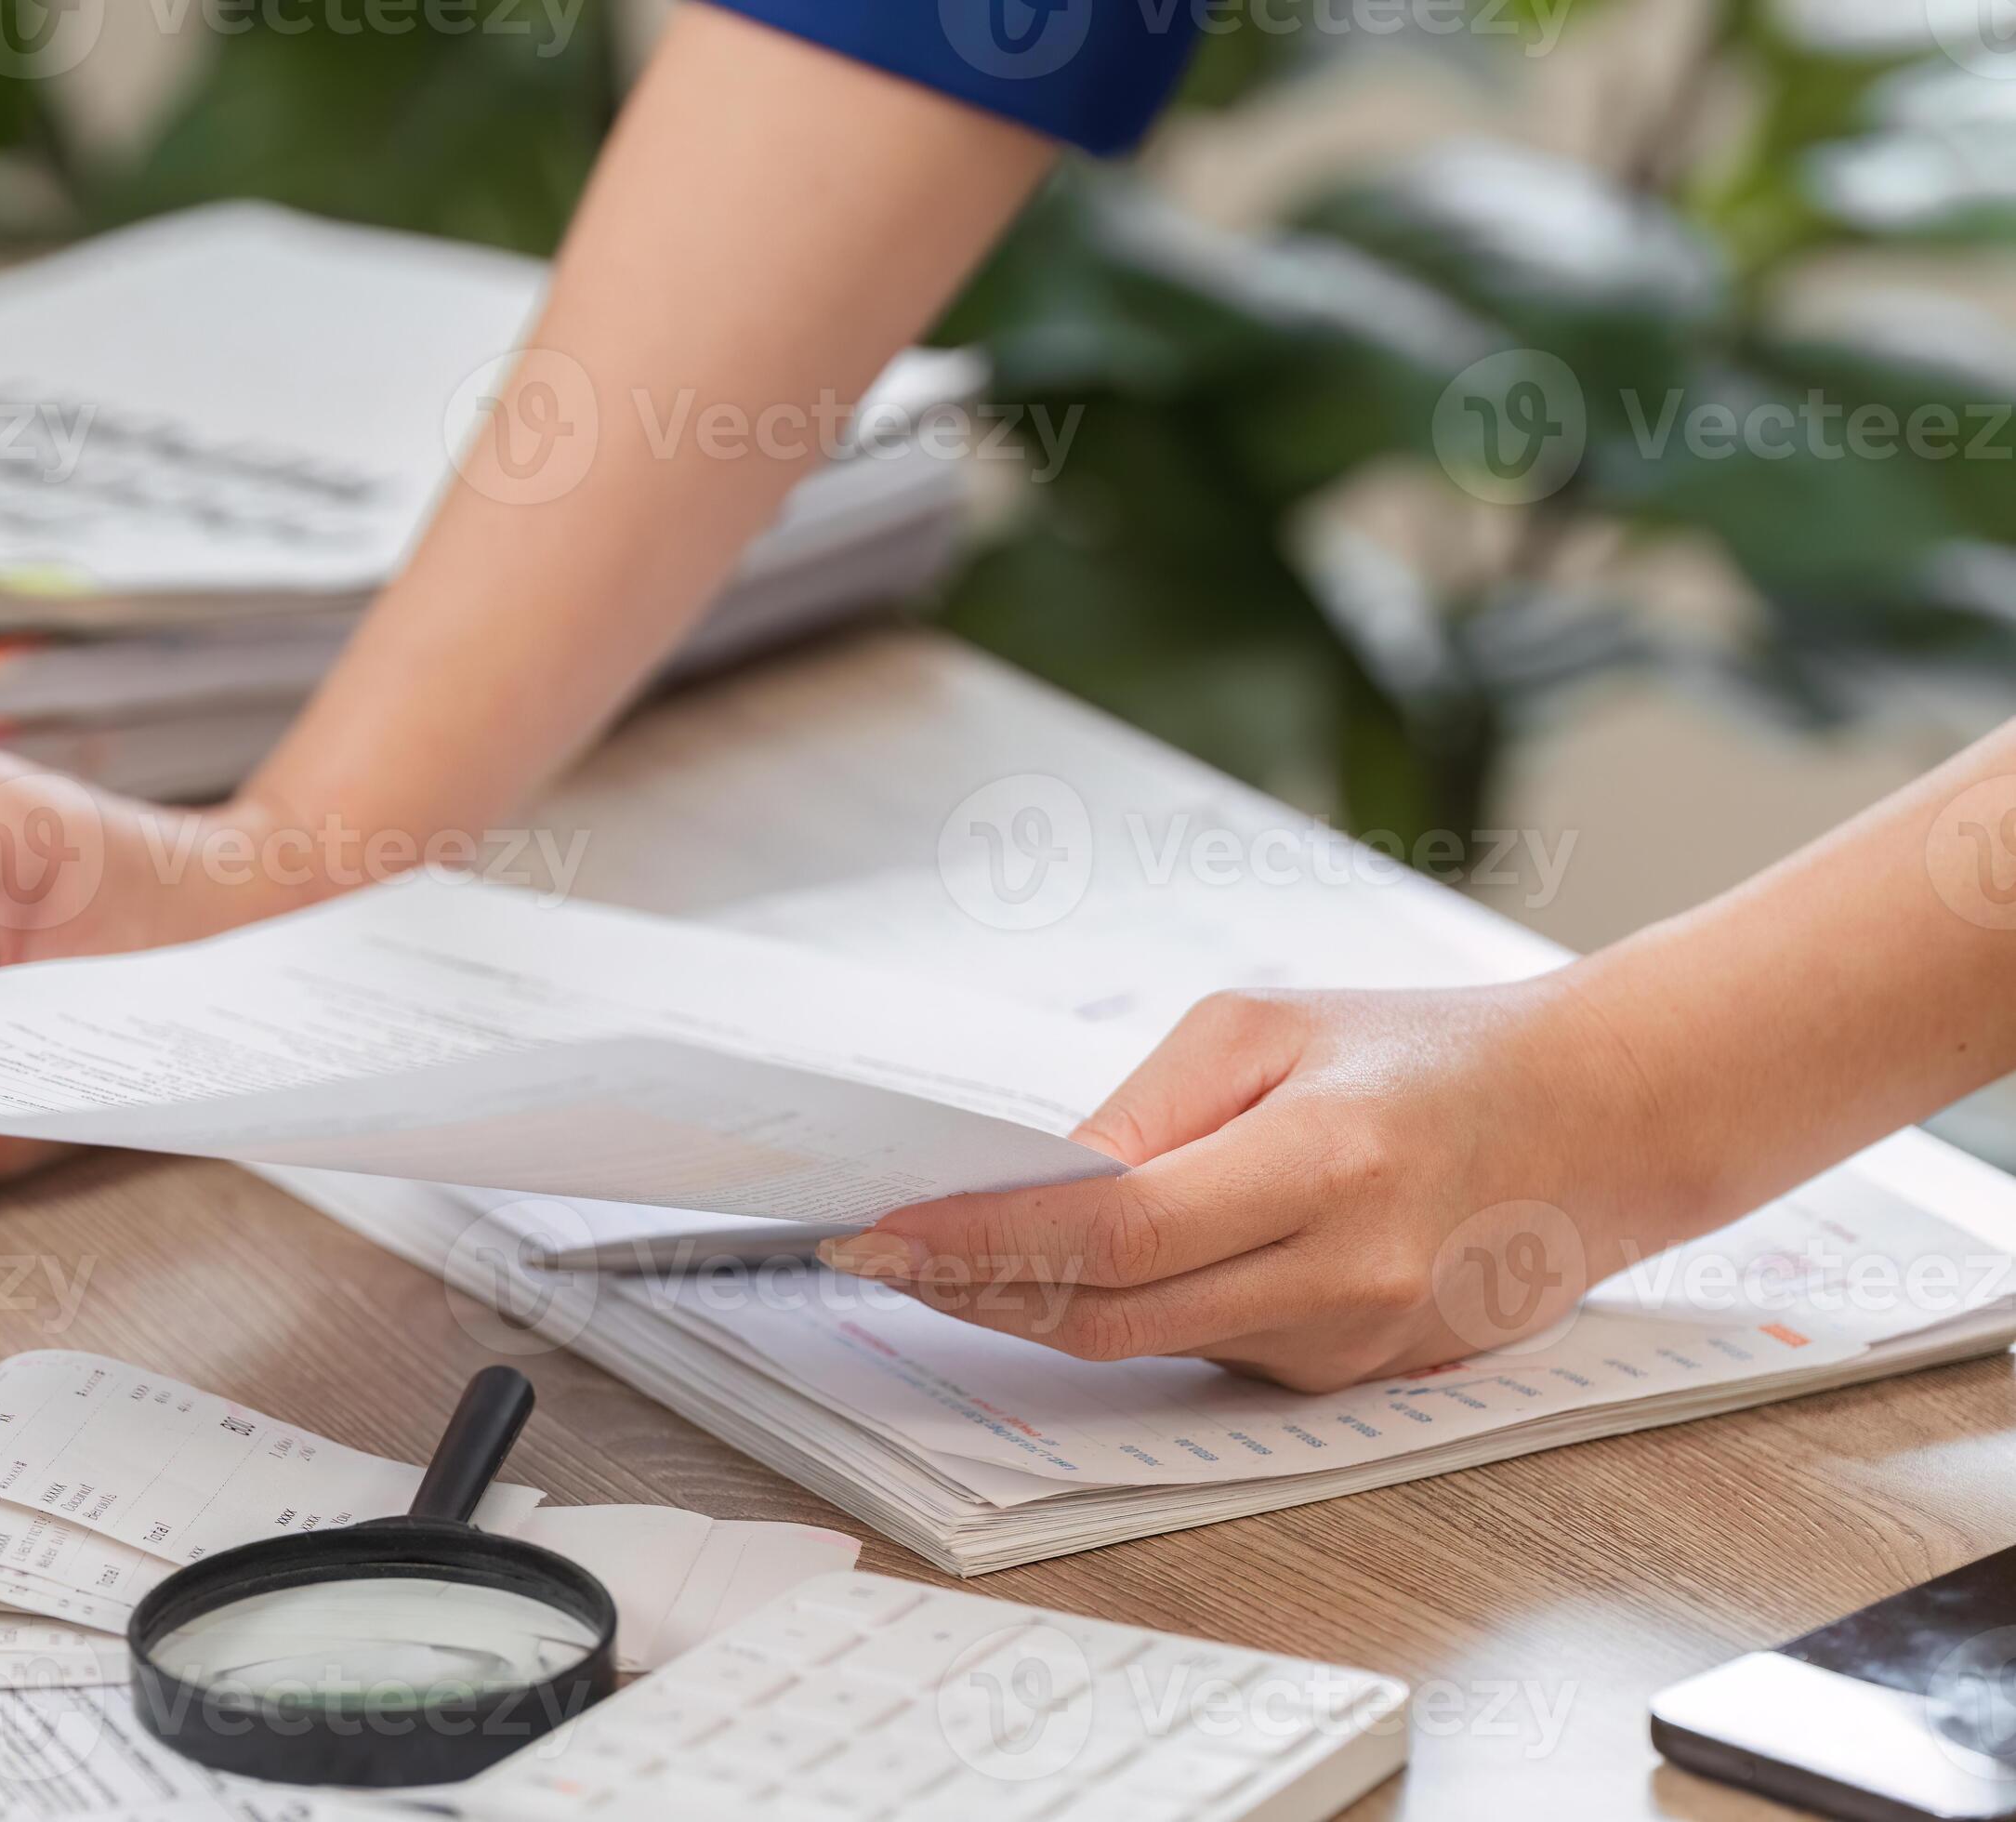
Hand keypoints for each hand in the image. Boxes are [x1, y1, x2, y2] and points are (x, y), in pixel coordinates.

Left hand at [817, 979, 1694, 1390]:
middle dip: (976, 1293)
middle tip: (874, 1259)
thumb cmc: (1426, 1051)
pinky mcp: (1353, 1382)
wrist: (1597, 1123)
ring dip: (1034, 1312)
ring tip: (936, 1262)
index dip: (984, 1243)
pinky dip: (1127, 1318)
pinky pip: (1207, 1354)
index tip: (881, 1234)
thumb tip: (1037, 1186)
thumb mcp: (1268, 1028)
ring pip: (1147, 1349)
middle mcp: (1340, 1277)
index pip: (1114, 1234)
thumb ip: (1145, 1110)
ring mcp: (1351, 1348)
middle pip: (1110, 1319)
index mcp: (1323, 1166)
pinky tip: (1062, 1280)